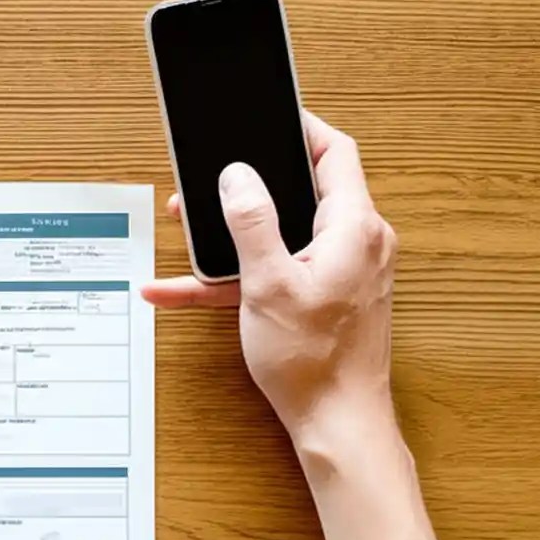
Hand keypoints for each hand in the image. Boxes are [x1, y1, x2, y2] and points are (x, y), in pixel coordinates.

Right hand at [142, 112, 396, 437]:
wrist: (336, 424)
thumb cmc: (314, 362)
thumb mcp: (268, 284)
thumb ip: (251, 223)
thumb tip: (238, 176)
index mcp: (354, 228)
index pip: (334, 153)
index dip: (300, 127)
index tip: (266, 116)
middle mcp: (357, 243)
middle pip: (302, 191)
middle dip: (250, 186)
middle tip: (212, 180)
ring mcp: (342, 271)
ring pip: (282, 234)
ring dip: (234, 236)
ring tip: (190, 233)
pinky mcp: (325, 296)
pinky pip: (276, 271)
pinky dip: (236, 277)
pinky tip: (183, 291)